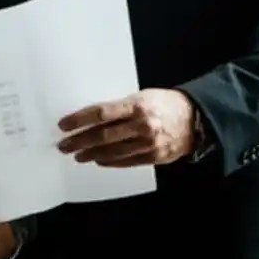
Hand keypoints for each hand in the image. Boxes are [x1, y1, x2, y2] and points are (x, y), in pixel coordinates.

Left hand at [56, 88, 195, 166]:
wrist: (195, 118)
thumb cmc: (164, 103)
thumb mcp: (141, 96)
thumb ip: (120, 107)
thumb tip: (91, 117)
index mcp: (136, 105)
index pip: (101, 113)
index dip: (79, 120)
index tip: (63, 125)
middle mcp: (141, 125)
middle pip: (103, 135)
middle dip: (79, 141)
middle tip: (64, 145)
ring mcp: (148, 143)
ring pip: (112, 152)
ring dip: (91, 154)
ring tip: (77, 155)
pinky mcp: (153, 157)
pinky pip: (126, 162)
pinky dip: (109, 162)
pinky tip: (98, 160)